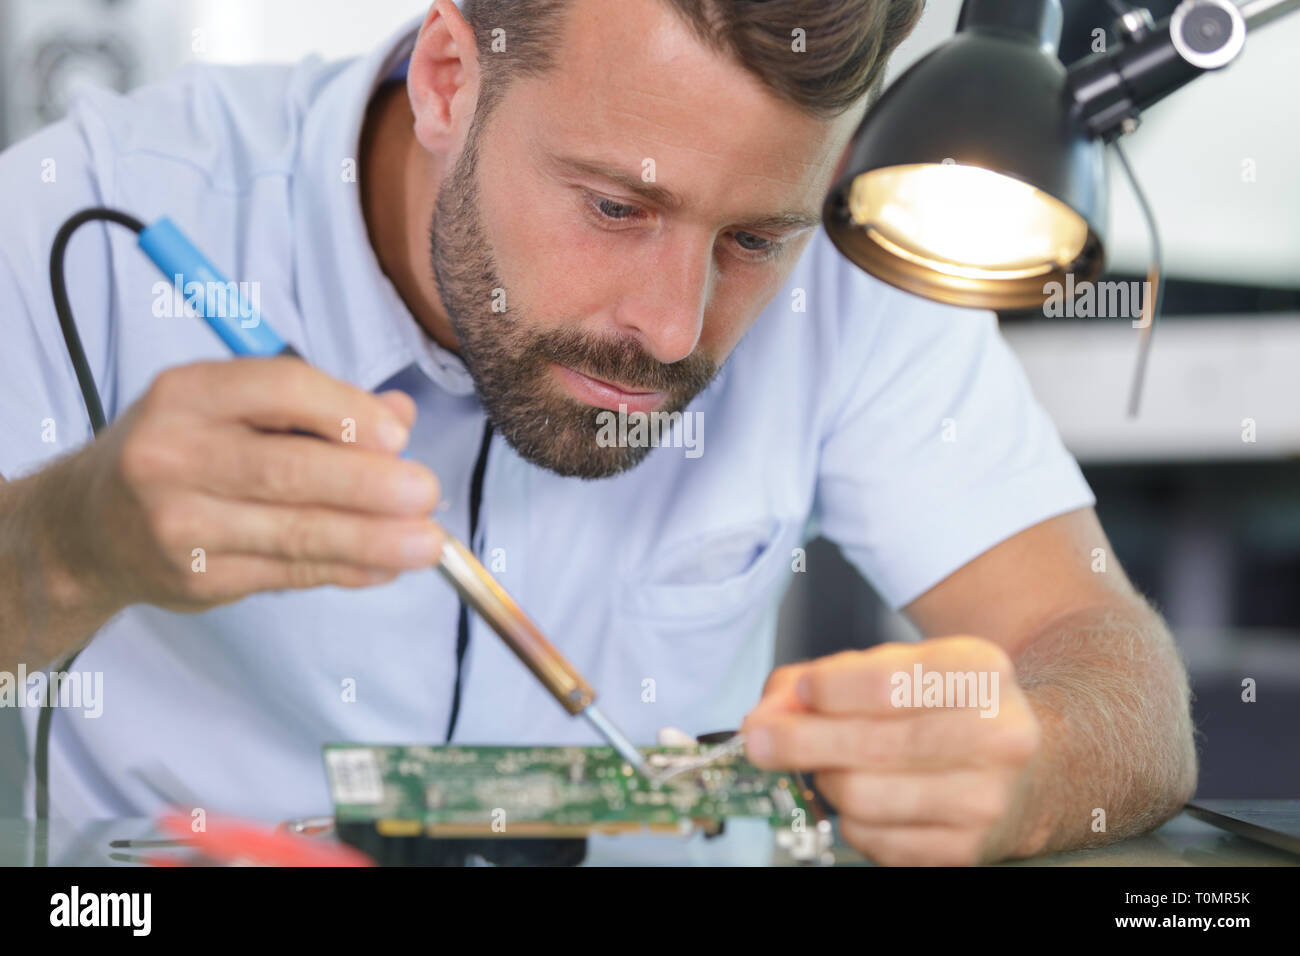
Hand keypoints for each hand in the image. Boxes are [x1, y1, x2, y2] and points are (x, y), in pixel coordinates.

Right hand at [62, 357, 443, 613]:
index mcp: (187, 393)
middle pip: (288, 469)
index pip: (279, 389)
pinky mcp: (196, 579)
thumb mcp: (231, 408)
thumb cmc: (182, 452)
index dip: (346, 412)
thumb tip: (400, 416)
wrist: (87, 528)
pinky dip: (346, 570)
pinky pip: (289, 574)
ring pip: (294, 531)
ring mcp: (180, 524)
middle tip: (427, 492)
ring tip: (427, 542)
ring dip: (372, 539)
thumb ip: (316, 408)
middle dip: (368, 484)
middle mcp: (173, 456)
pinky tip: (387, 565)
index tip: (397, 436)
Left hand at [741, 636, 1043, 864]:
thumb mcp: (901, 667)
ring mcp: (984, 800)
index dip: (832, 690)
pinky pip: (874, 840)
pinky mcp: (964, 851)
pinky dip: (849, 820)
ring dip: (824, 780)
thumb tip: (770, 711)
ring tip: (825, 765)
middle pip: (873, 744)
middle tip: (758, 739)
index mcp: (981, 673)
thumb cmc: (944, 710)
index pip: (890, 682)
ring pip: (863, 796)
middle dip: (799, 742)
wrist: (1021, 770)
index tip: (797, 692)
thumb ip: (830, 677)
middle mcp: (996, 736)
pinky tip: (861, 797)